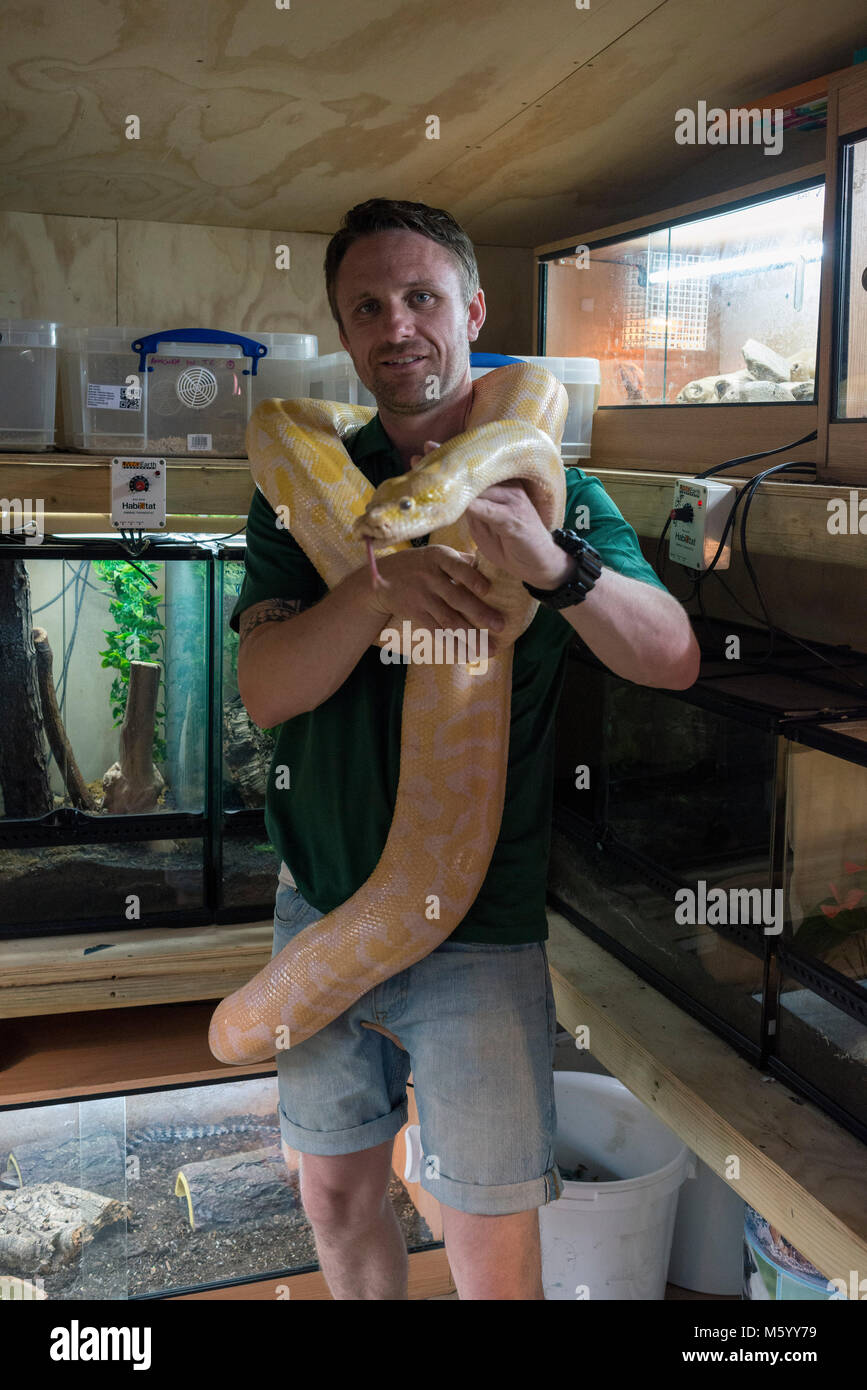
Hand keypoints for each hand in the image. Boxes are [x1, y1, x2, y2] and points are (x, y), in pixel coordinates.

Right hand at [356, 544, 504, 653]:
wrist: (381, 579)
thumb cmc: (420, 564)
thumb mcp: (436, 554)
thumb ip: (462, 561)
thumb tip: (494, 567)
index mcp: (439, 558)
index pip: (457, 568)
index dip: (471, 578)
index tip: (488, 590)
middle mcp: (429, 577)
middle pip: (456, 598)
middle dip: (480, 613)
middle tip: (501, 626)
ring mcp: (421, 597)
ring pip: (448, 620)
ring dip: (470, 636)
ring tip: (489, 648)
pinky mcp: (415, 614)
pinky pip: (436, 632)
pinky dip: (453, 644)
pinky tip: (467, 654)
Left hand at [413, 439, 570, 589]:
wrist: (539, 565)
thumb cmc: (510, 544)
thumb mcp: (483, 525)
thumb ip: (469, 510)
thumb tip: (447, 499)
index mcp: (500, 486)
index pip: (473, 468)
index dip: (449, 458)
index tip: (425, 449)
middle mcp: (508, 488)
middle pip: (473, 473)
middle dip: (446, 467)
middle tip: (419, 459)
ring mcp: (513, 501)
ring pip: (480, 488)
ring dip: (455, 485)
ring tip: (431, 479)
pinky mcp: (515, 519)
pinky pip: (491, 510)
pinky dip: (474, 507)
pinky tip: (457, 504)